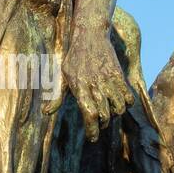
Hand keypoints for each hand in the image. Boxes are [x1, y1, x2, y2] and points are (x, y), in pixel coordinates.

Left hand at [61, 25, 133, 140]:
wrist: (90, 34)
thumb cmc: (74, 58)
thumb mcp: (62, 76)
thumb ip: (57, 97)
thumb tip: (46, 113)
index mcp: (79, 86)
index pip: (89, 113)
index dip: (92, 129)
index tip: (92, 137)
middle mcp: (95, 84)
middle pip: (104, 114)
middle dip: (102, 124)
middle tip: (99, 124)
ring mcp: (109, 79)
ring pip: (118, 107)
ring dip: (114, 114)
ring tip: (109, 112)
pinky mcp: (119, 74)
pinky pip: (128, 96)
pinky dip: (126, 103)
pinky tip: (119, 102)